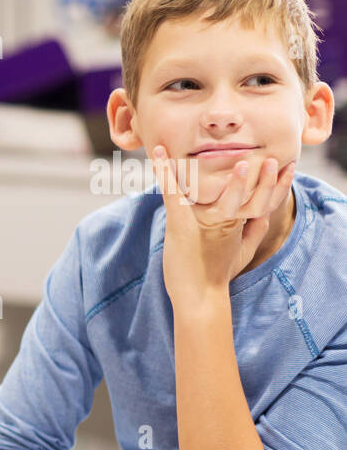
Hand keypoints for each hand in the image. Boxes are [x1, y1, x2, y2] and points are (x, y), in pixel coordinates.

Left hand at [155, 146, 294, 301]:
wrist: (199, 297)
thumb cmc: (218, 274)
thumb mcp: (244, 251)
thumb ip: (255, 229)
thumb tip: (264, 212)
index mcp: (240, 223)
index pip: (262, 198)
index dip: (276, 184)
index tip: (288, 167)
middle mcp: (225, 220)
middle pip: (247, 194)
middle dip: (261, 178)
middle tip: (272, 160)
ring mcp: (203, 222)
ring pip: (216, 191)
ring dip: (226, 175)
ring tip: (235, 157)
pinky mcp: (179, 224)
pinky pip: (172, 192)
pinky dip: (166, 171)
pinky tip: (161, 152)